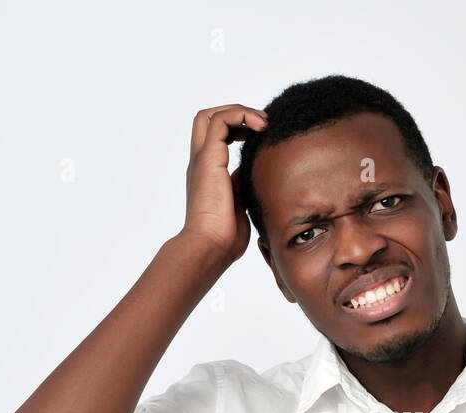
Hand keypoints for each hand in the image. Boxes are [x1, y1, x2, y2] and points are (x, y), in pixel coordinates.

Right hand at [179, 104, 268, 265]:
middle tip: (261, 125)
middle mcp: (201, 163)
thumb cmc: (225, 238)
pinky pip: (221, 121)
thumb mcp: (241, 206)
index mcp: (208, 174)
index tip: (260, 137)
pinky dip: (241, 116)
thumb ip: (244, 187)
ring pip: (210, 115)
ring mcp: (202, 160)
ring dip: (240, 112)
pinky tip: (260, 127)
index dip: (238, 129)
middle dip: (235, 114)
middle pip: (206, 120)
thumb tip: (255, 176)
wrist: (211, 247)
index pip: (216, 138)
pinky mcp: (209, 159)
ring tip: (263, 124)